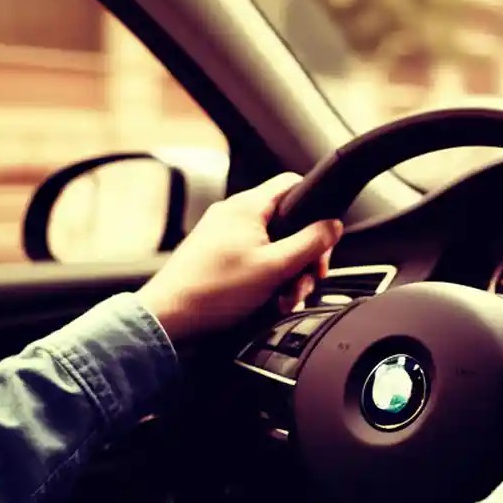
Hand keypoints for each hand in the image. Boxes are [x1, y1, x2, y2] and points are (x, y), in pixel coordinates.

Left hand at [137, 173, 343, 341]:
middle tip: (309, 277)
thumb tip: (333, 226)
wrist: (169, 318)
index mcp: (248, 207)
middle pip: (288, 221)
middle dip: (304, 254)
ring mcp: (224, 234)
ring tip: (286, 297)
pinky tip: (270, 299)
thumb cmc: (213, 290)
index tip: (323, 237)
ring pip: (273, 244)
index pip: (293, 184)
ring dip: (288, 272)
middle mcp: (234, 214)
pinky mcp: (217, 254)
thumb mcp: (275, 266)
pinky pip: (255, 257)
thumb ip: (310, 243)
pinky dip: (268, 276)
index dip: (316, 206)